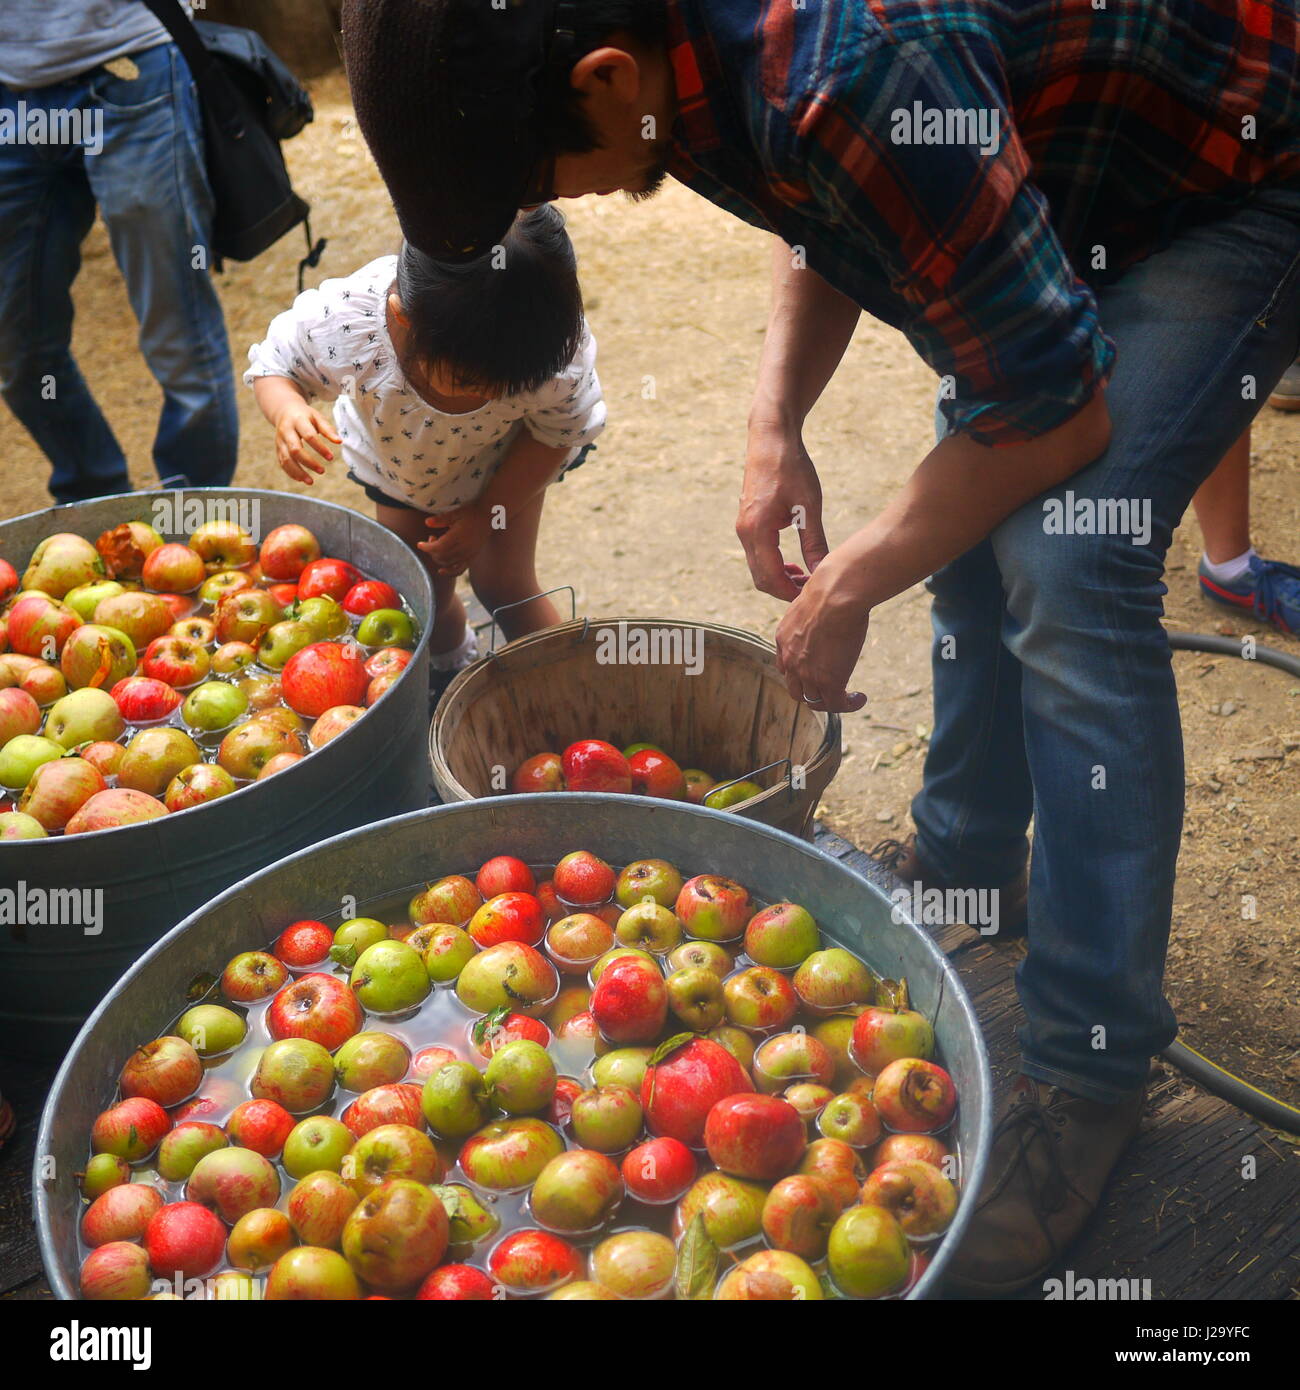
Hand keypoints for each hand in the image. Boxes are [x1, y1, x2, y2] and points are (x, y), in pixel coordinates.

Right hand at [273, 400, 339, 484]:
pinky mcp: (277, 448)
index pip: (309, 436)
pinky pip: (282, 463)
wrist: (284, 410)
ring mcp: (280, 441)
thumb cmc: (305, 415)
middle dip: (309, 462)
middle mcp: (286, 431)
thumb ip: (328, 429)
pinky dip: (291, 472)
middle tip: (322, 471)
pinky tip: (301, 479)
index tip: (331, 457)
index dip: (320, 448)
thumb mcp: (317, 417)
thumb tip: (339, 441)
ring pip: (286, 459)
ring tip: (311, 481)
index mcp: (298, 421)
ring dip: (298, 472)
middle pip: (295, 449)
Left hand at [420, 503, 492, 575]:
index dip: (427, 547)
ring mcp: (469, 554)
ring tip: (437, 547)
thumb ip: (441, 519)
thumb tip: (427, 523)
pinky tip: (441, 571)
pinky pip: (459, 569)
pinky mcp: (472, 557)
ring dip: (438, 558)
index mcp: (459, 536)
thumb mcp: (456, 513)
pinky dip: (449, 572)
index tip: (419, 544)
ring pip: (448, 563)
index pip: (439, 547)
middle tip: (431, 538)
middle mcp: (464, 547)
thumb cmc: (471, 512)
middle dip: (431, 551)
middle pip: (442, 557)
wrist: (489, 517)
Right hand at [736, 419, 830, 600]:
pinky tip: (795, 563)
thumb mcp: (809, 506)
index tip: (813, 597)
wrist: (770, 438)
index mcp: (757, 530)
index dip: (790, 593)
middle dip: (784, 591)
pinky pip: (758, 555)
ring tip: (806, 578)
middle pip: (761, 579)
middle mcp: (745, 532)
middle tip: (812, 592)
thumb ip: (814, 542)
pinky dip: (774, 566)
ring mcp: (744, 528)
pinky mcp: (748, 523)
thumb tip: (824, 571)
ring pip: (758, 568)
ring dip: (780, 579)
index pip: (771, 578)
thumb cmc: (791, 466)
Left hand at [774, 552, 868, 712]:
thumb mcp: (812, 601)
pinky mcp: (829, 681)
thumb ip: (815, 611)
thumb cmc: (829, 589)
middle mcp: (790, 660)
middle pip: (796, 688)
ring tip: (847, 698)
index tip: (815, 671)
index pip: (785, 666)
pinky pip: (836, 704)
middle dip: (811, 692)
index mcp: (783, 639)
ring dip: (830, 702)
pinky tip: (859, 698)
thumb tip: (830, 603)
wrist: (835, 595)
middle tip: (829, 690)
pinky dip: (848, 704)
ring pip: (814, 700)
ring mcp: (807, 673)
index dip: (799, 673)